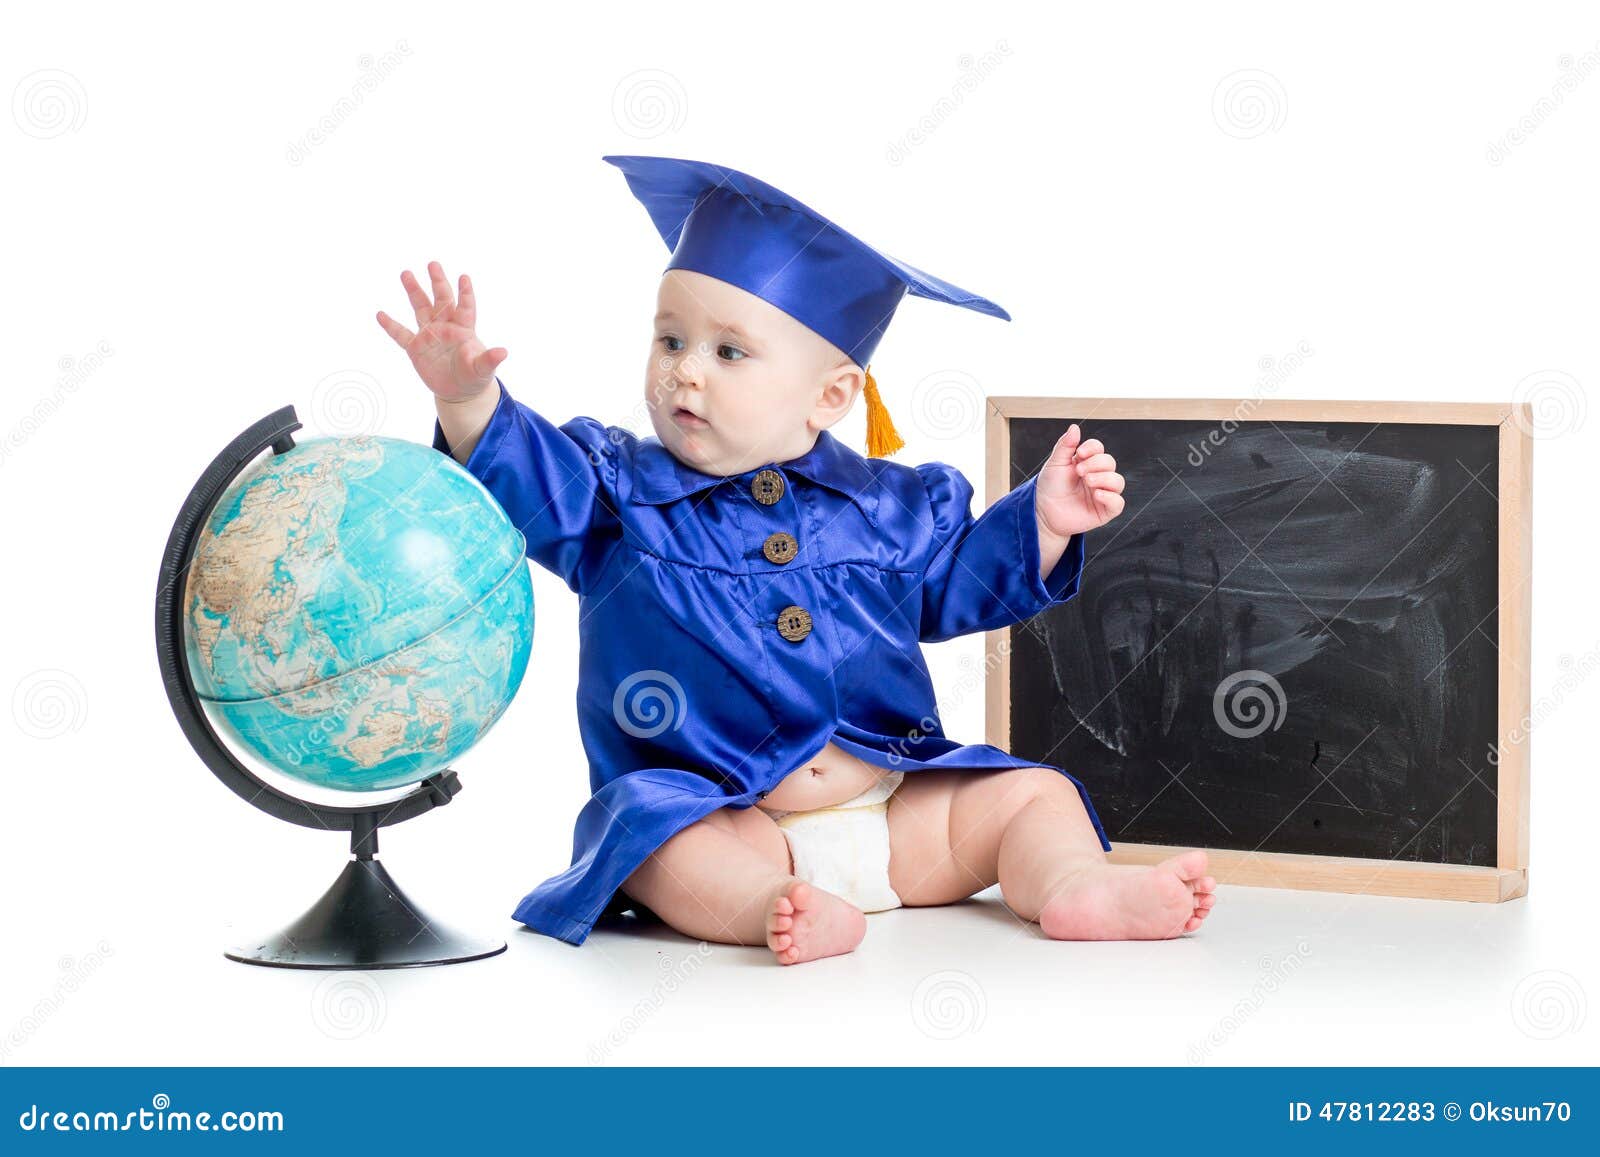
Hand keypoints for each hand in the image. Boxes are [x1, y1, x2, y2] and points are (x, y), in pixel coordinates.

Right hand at [376, 260, 507, 403]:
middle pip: (442, 299)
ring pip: (420, 308)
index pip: (465, 307)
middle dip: (438, 282)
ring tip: (406, 273)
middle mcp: (445, 326)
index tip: (464, 277)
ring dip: (414, 291)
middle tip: (433, 264)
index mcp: (464, 329)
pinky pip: (401, 334)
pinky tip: (380, 314)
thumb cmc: (474, 376)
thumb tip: (503, 352)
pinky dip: (390, 325)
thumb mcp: (483, 369)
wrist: (459, 391)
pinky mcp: (416, 348)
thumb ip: (489, 359)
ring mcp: (429, 334)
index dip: (465, 293)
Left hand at [1035, 423, 1125, 537]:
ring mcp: (1103, 493)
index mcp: (1087, 462)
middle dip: (1096, 464)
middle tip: (1079, 471)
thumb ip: (1065, 446)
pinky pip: (1118, 503)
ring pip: (1118, 481)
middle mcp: (1098, 476)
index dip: (1092, 448)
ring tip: (1087, 481)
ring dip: (1104, 478)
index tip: (1079, 453)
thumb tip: (1075, 427)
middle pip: (1110, 462)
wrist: (1043, 512)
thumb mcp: (1055, 464)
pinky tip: (1096, 494)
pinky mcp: (1104, 511)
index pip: (1099, 449)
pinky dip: (1110, 497)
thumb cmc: (1050, 487)